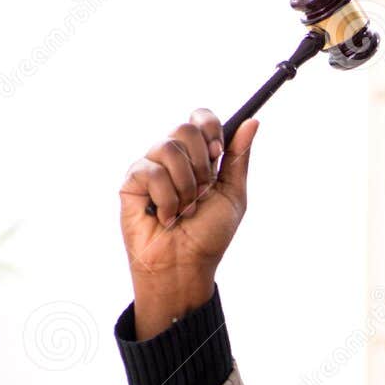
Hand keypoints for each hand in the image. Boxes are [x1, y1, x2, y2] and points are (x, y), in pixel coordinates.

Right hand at [118, 111, 257, 337]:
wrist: (186, 265)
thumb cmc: (208, 236)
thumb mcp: (232, 194)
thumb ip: (239, 157)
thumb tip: (252, 122)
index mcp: (198, 157)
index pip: (200, 119)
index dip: (209, 129)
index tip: (218, 154)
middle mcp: (173, 158)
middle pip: (185, 129)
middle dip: (201, 165)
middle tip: (202, 192)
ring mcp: (151, 168)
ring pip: (168, 148)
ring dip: (185, 186)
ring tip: (185, 210)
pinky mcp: (132, 182)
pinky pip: (151, 171)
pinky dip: (167, 199)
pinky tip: (166, 217)